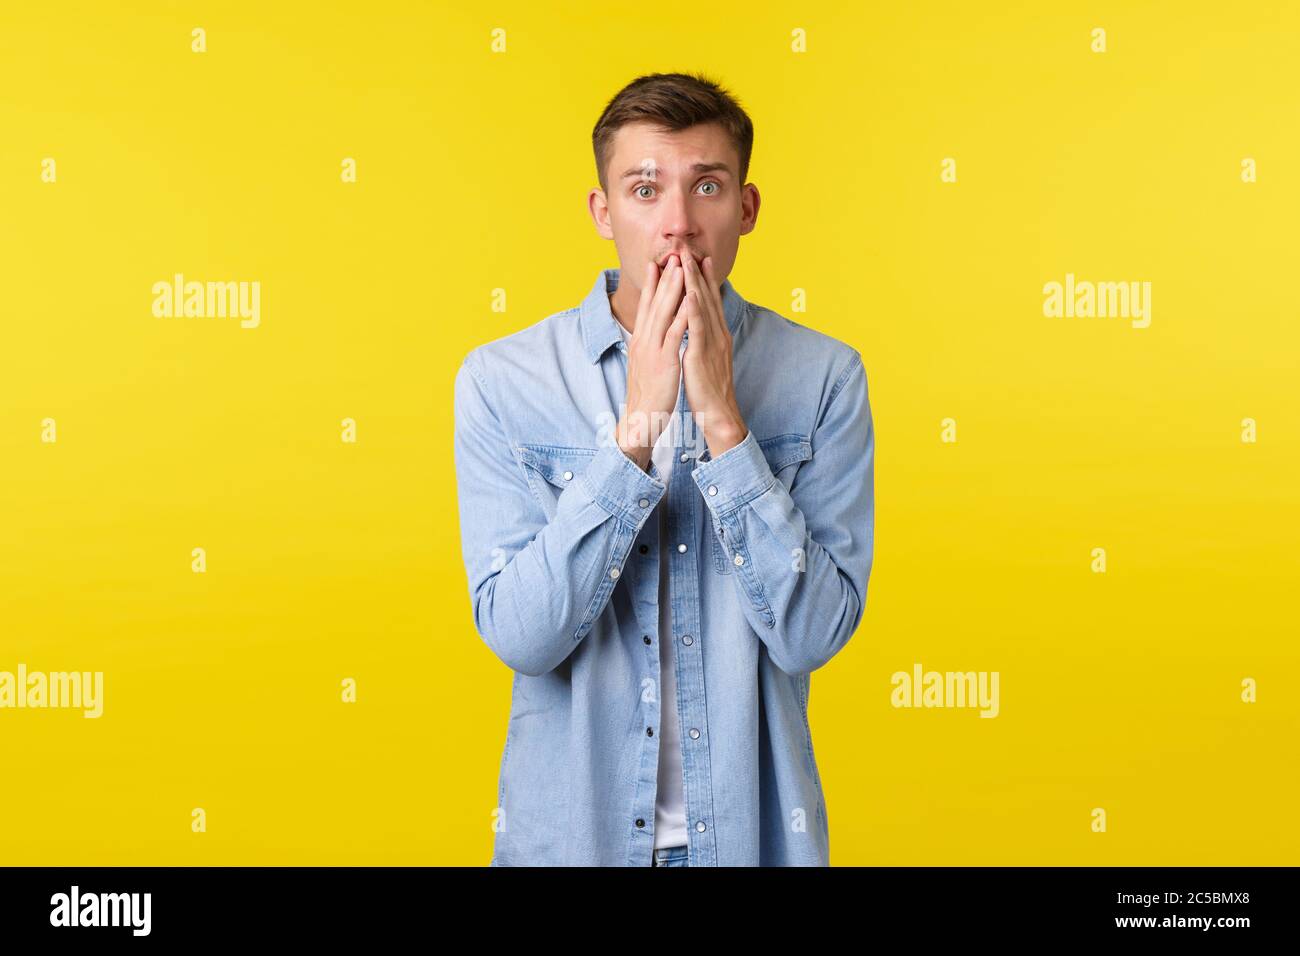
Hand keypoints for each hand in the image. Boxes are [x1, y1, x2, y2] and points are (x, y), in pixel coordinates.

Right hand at [617, 256, 688, 470]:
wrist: (641, 419)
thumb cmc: (647, 394)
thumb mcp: (646, 365)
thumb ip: (649, 347)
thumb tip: (651, 335)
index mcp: (641, 340)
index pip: (646, 307)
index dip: (652, 284)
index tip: (657, 264)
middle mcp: (644, 340)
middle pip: (654, 303)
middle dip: (664, 278)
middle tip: (671, 255)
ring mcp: (653, 349)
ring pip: (663, 313)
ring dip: (673, 289)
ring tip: (681, 268)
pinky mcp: (664, 361)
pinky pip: (674, 334)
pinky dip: (681, 316)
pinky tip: (689, 302)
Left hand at [679, 254, 746, 457]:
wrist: (719, 414)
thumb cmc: (710, 390)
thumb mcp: (707, 360)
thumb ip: (705, 341)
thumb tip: (699, 329)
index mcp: (717, 335)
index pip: (710, 301)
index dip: (704, 279)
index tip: (698, 258)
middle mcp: (717, 334)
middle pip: (708, 297)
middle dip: (698, 272)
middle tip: (690, 248)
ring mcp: (711, 343)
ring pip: (703, 307)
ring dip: (695, 282)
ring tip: (687, 261)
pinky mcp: (702, 355)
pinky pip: (698, 328)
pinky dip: (694, 309)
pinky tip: (689, 294)